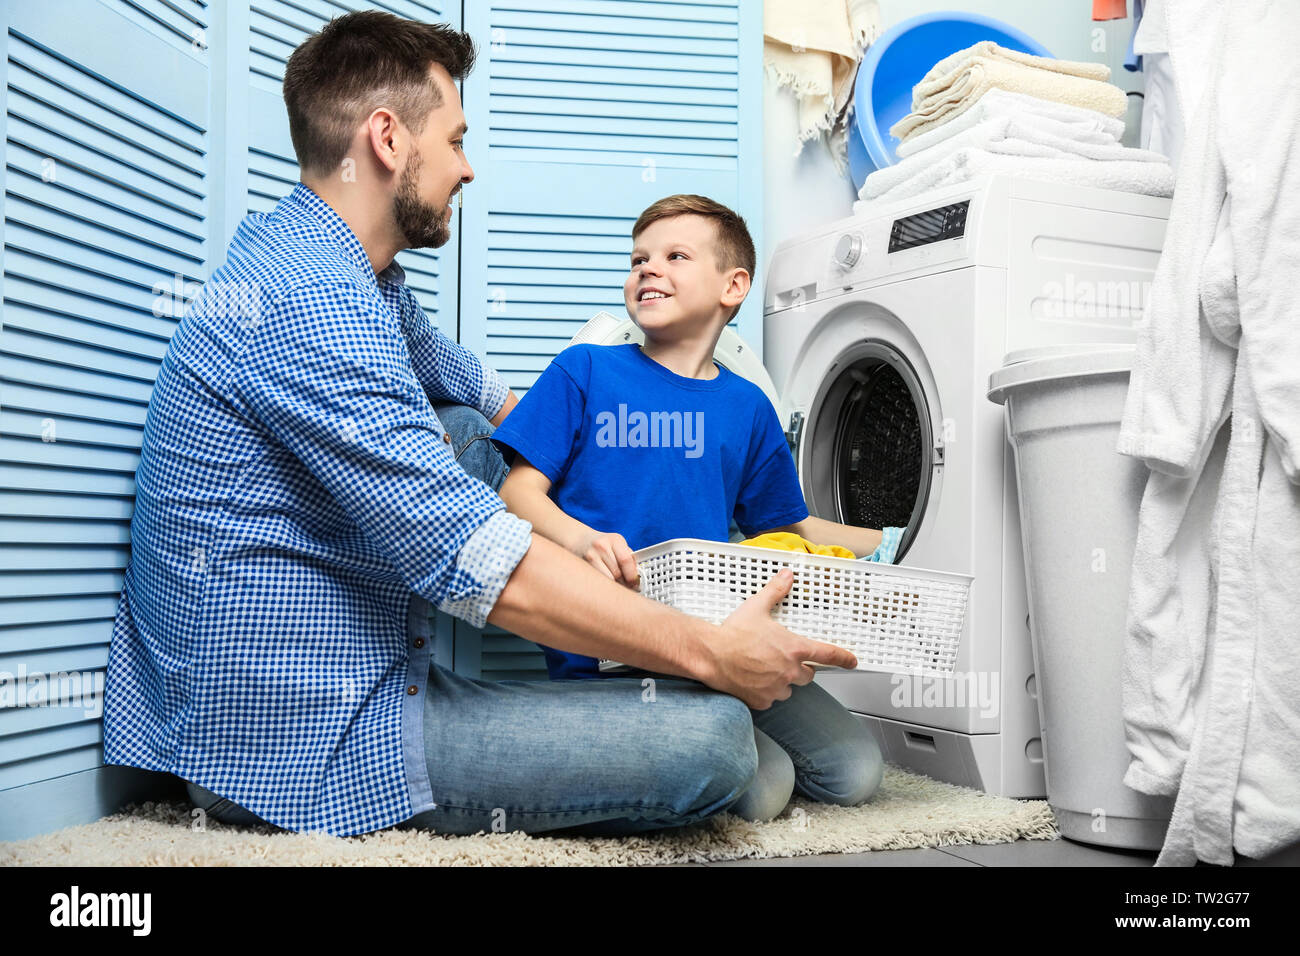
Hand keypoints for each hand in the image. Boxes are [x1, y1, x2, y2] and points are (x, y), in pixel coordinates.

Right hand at [575, 530, 639, 589]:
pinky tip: (607, 583)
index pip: (626, 560)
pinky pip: (599, 580)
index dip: (632, 575)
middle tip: (629, 588)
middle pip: (617, 572)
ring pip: (607, 578)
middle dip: (625, 583)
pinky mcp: (583, 564)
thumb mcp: (618, 545)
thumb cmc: (604, 545)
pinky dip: (605, 584)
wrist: (581, 540)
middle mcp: (602, 546)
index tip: (636, 584)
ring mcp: (591, 555)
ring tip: (618, 585)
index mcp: (615, 540)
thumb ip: (629, 558)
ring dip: (615, 585)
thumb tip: (638, 576)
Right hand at [702, 568, 857, 709]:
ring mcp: (777, 688)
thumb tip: (786, 576)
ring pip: (789, 688)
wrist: (712, 655)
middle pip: (808, 675)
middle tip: (783, 660)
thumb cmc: (733, 633)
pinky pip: (770, 699)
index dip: (844, 658)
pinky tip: (752, 681)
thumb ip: (775, 592)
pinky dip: (765, 692)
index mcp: (794, 648)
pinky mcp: (763, 700)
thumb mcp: (756, 607)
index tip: (852, 661)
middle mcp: (790, 671)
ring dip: (782, 681)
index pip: (828, 655)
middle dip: (800, 669)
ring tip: (763, 670)